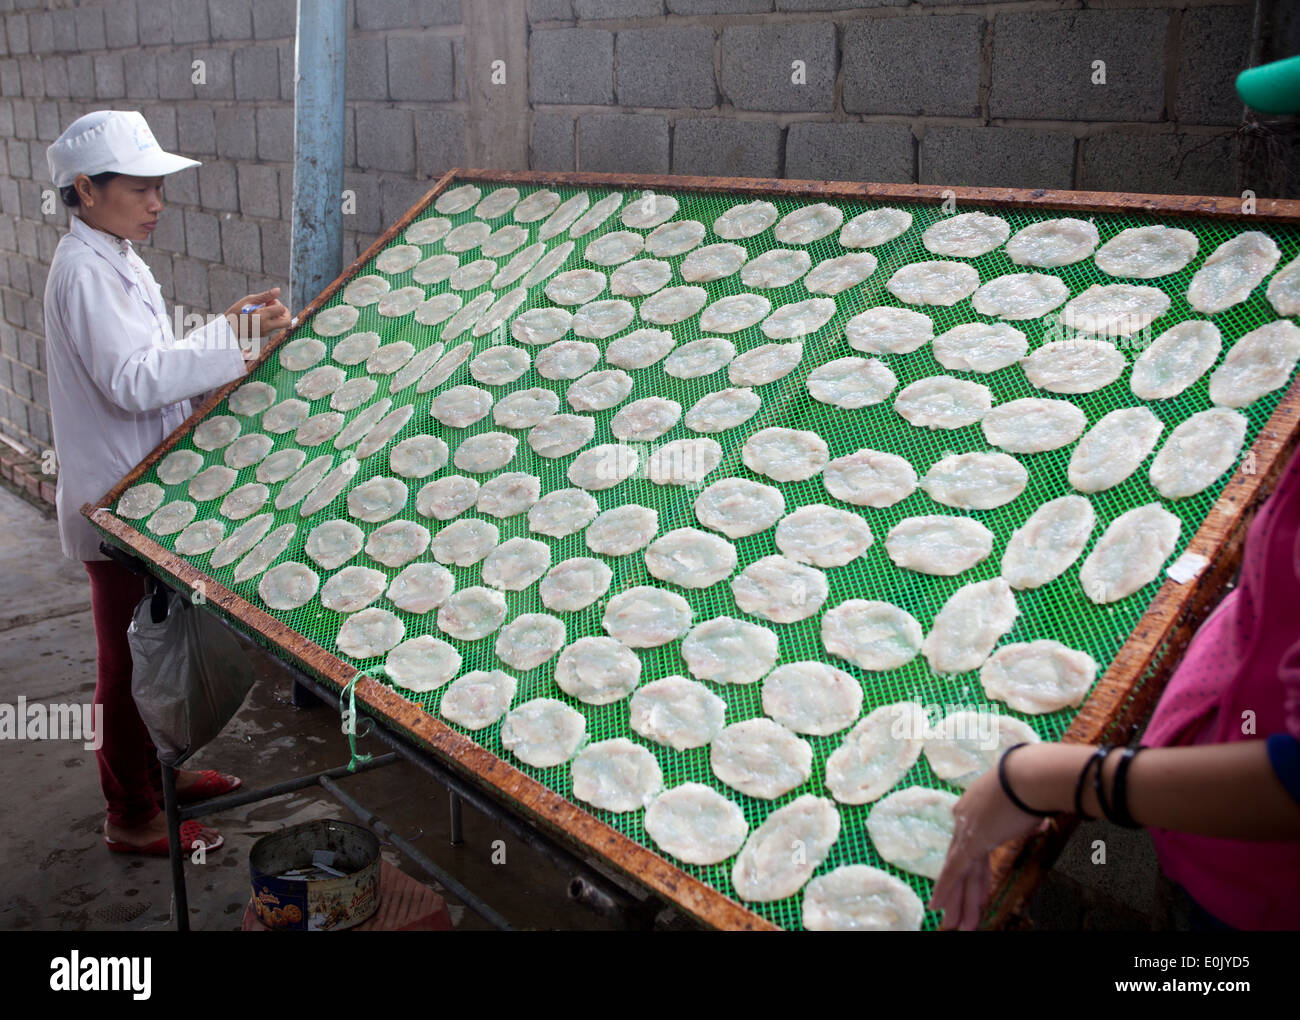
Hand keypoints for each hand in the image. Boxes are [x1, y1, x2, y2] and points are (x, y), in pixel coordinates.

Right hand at [224, 287, 291, 361]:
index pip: (281, 308)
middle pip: (287, 321)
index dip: (277, 303)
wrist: (227, 329)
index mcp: (262, 316)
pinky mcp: (265, 335)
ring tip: (266, 312)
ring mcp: (266, 332)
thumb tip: (278, 290)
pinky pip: (275, 327)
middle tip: (275, 308)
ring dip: (278, 316)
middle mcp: (266, 326)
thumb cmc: (236, 312)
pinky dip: (273, 321)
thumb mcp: (249, 300)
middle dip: (285, 313)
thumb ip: (265, 296)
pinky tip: (262, 317)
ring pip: (282, 325)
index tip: (268, 302)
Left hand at [928, 763, 1052, 930]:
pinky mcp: (971, 841)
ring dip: (958, 902)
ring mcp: (966, 830)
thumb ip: (1027, 818)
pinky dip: (947, 890)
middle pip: (962, 864)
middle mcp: (965, 819)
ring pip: (959, 874)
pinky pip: (955, 872)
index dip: (975, 875)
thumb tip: (1039, 821)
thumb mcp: (1027, 805)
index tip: (977, 893)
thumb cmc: (1032, 784)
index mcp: (976, 809)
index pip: (972, 850)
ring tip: (954, 924)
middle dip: (960, 893)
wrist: (1028, 775)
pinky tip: (938, 906)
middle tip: (952, 915)